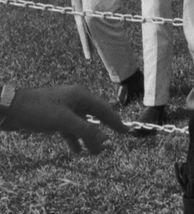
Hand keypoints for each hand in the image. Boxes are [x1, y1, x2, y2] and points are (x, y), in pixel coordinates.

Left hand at [2, 85, 129, 153]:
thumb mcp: (65, 121)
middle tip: (110, 145)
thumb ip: (87, 131)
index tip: (126, 131)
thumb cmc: (39, 110)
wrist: (10, 107)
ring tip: (94, 153)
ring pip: (82, 124)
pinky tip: (77, 150)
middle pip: (94, 117)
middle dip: (101, 132)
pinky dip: (74, 139)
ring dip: (88, 138)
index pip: (104, 109)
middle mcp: (75, 100)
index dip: (116, 121)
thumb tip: (105, 141)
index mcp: (81, 96)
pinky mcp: (53, 117)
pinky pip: (69, 129)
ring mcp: (64, 109)